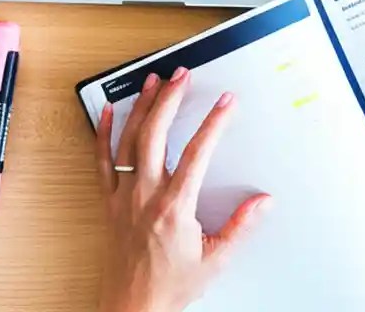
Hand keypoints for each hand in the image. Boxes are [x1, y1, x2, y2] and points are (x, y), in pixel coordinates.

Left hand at [95, 68, 271, 311]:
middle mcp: (144, 196)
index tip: (226, 103)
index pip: (197, 153)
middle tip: (182, 77)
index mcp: (174, 207)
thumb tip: (262, 202)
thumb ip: (240, 227)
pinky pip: (101, 161)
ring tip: (153, 82)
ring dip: (141, 107)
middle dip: (170, 100)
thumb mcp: (215, 259)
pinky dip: (103, 133)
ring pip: (128, 141)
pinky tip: (108, 112)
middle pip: (155, 135)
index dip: (214, 123)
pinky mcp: (108, 203)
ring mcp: (122, 196)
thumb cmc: (169, 287)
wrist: (132, 309)